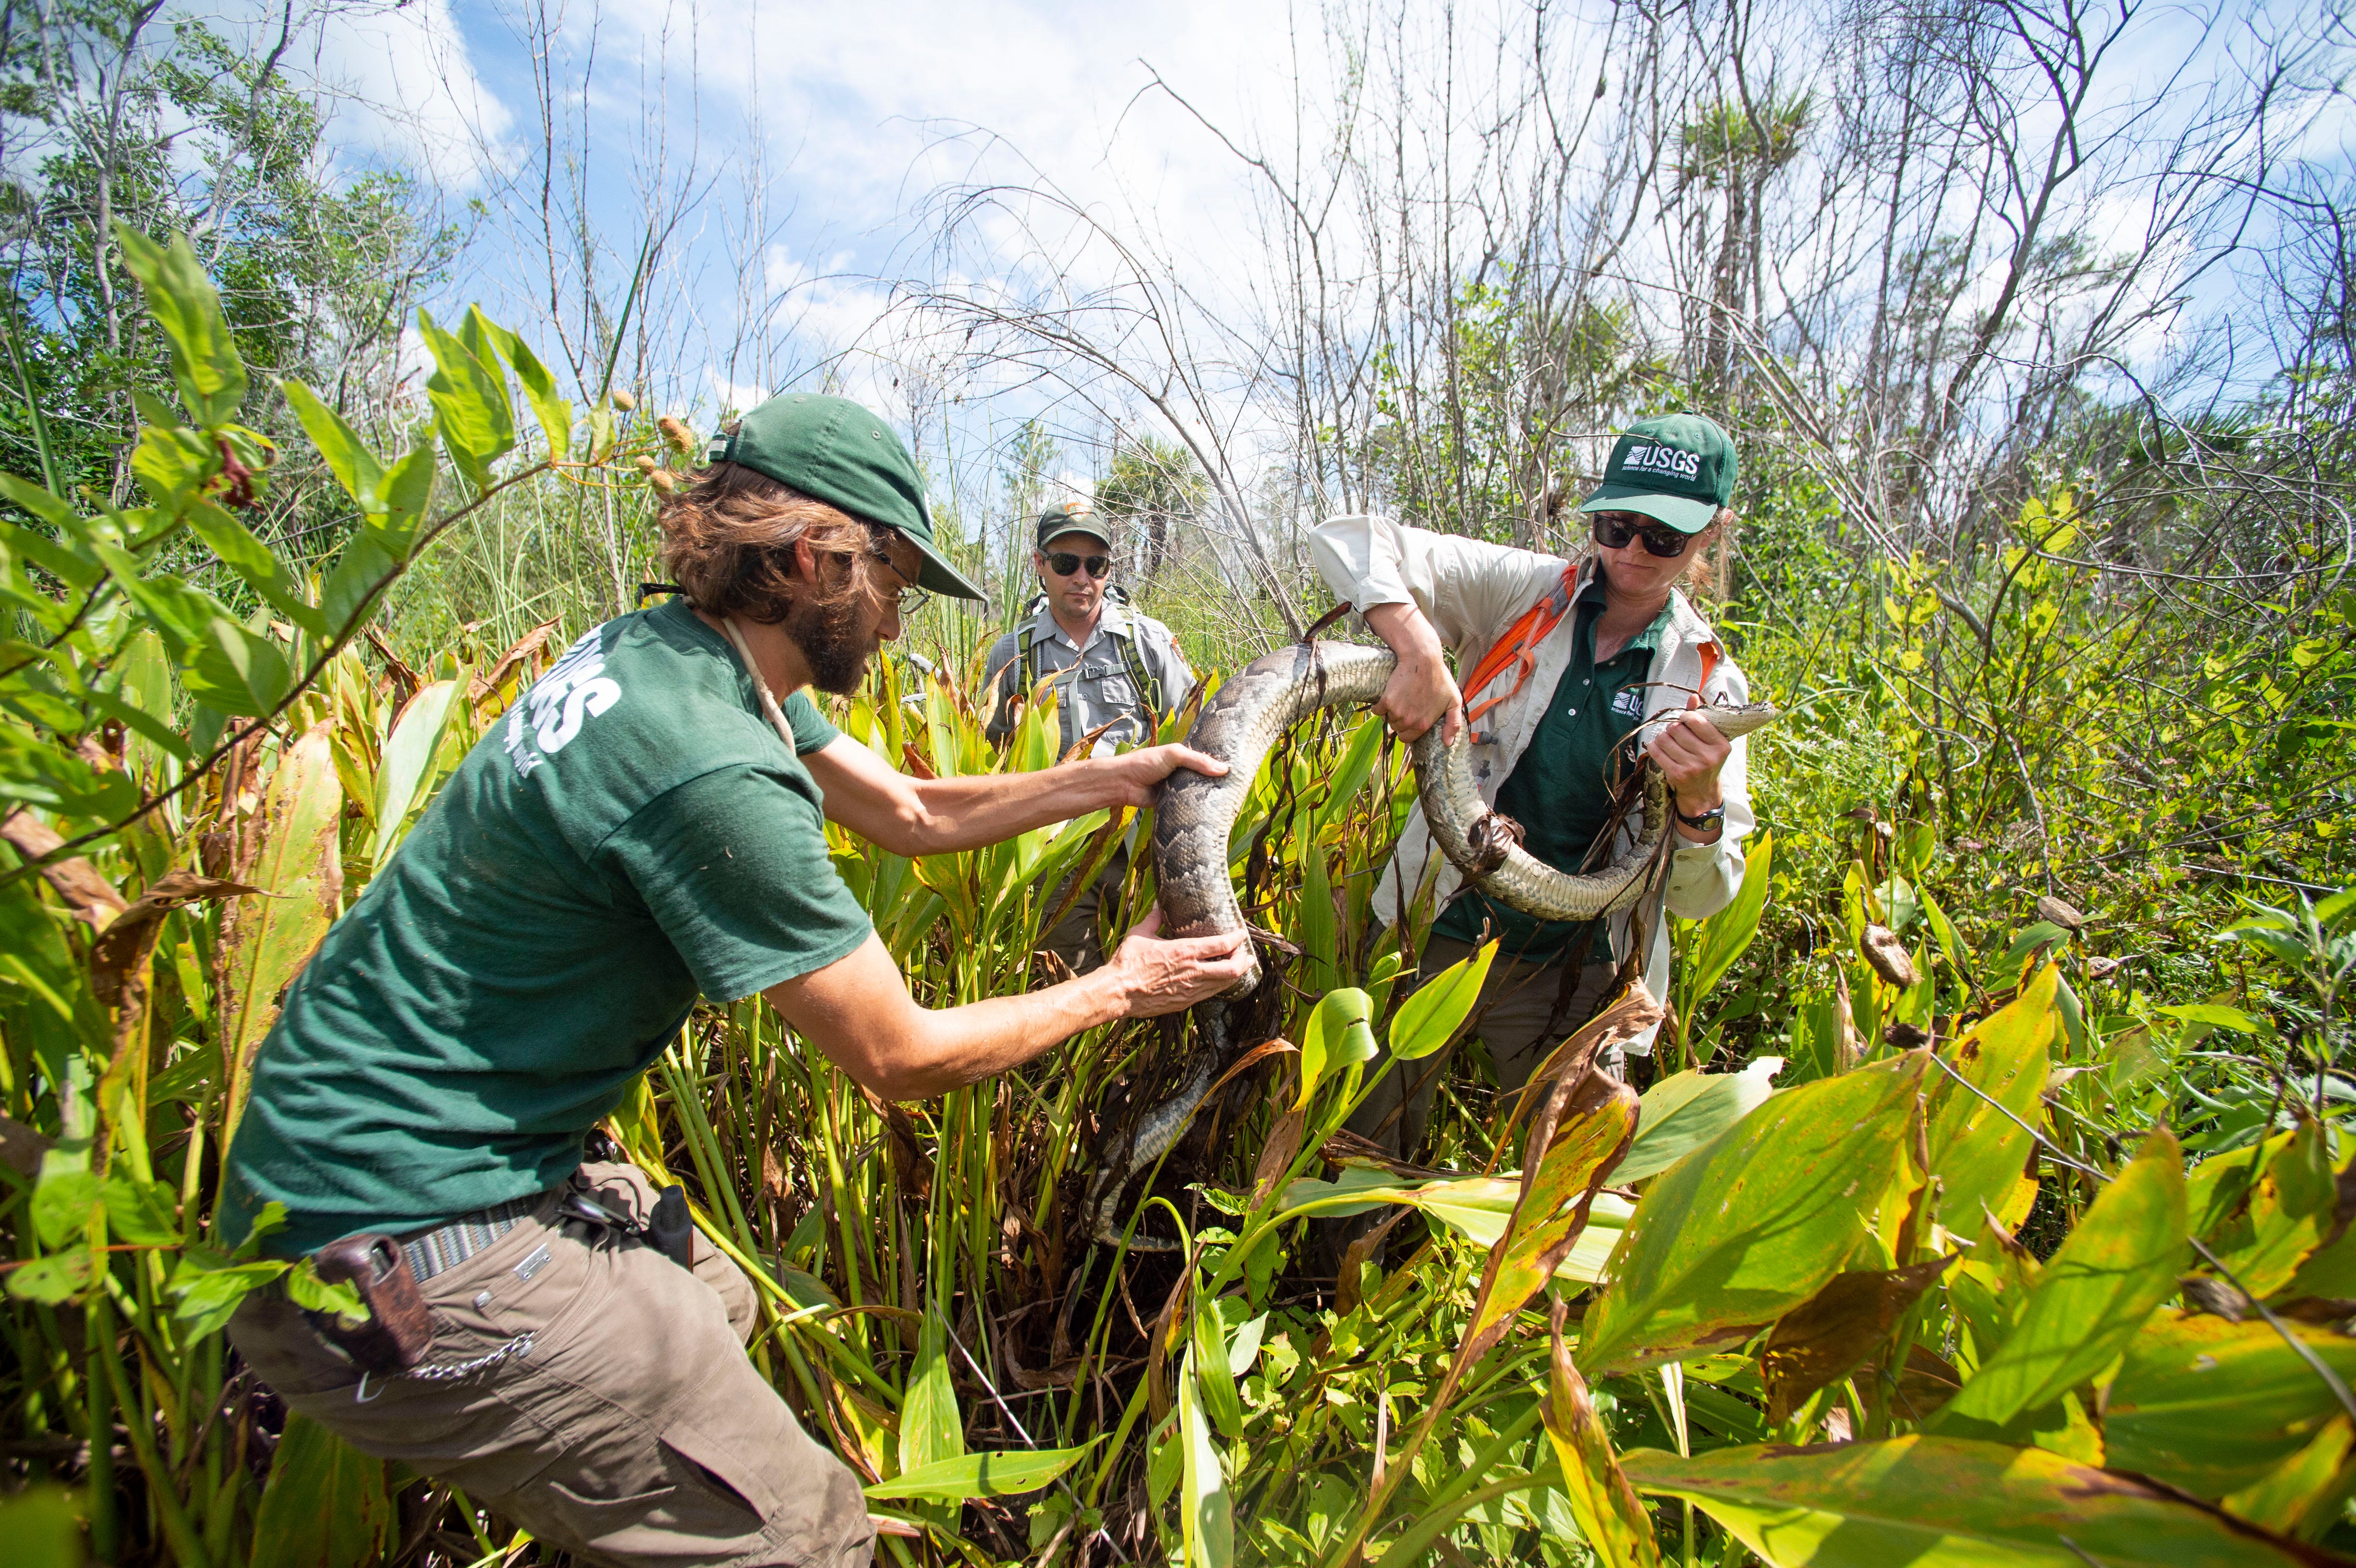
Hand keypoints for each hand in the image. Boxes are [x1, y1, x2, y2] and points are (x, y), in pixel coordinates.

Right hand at [1096, 907, 1254, 1017]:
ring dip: (1235, 974)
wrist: (1118, 992)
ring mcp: (1190, 990)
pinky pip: (1210, 994)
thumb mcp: (1140, 934)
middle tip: (1246, 954)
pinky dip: (1219, 986)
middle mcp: (1193, 972)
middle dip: (1244, 961)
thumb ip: (1154, 918)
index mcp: (1184, 951)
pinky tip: (1218, 980)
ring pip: (1224, 984)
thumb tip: (1158, 903)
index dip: (1237, 939)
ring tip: (1239, 967)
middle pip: (1232, 969)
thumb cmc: (1128, 962)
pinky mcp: (1185, 1002)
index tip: (1241, 934)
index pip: (1222, 945)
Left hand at [1100, 744, 1228, 807]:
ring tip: (1230, 802)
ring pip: (1198, 794)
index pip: (1206, 760)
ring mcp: (1178, 789)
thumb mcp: (1174, 755)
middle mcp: (1183, 773)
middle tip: (1238, 789)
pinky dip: (1196, 809)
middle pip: (1205, 778)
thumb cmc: (1145, 763)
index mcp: (1184, 758)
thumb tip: (1223, 769)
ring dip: (1208, 797)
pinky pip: (1188, 807)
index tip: (1240, 769)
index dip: (1220, 764)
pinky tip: (1211, 813)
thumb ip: (1197, 760)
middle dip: (1217, 783)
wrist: (1123, 783)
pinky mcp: (1173, 804)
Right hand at [1374, 653, 1464, 744]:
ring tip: (1400, 698)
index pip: (1407, 738)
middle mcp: (1409, 722)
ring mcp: (1396, 712)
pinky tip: (1388, 696)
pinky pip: (1377, 710)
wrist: (1422, 659)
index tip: (1409, 719)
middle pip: (1396, 729)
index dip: (1407, 730)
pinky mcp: (1386, 701)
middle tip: (1406, 705)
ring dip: (1390, 712)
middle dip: (1399, 720)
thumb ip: (1454, 724)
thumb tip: (1448, 743)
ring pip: (1387, 719)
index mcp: (1423, 725)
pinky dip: (1379, 705)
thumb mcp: (1454, 701)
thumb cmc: (1439, 678)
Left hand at [1647, 695, 1729, 810]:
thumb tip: (1693, 696)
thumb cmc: (1706, 760)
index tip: (1685, 721)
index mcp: (1721, 745)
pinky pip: (1656, 752)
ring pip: (1664, 738)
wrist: (1702, 792)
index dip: (1685, 717)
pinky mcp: (1677, 774)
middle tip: (1675, 734)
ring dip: (1662, 737)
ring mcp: (1693, 767)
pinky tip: (1659, 748)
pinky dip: (1654, 747)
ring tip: (1668, 742)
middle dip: (1672, 728)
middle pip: (1676, 728)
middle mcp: (1709, 756)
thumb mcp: (1711, 741)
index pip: (1695, 719)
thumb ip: (1701, 718)